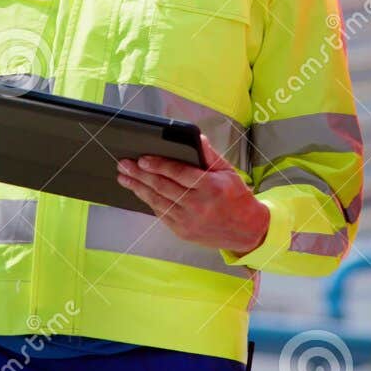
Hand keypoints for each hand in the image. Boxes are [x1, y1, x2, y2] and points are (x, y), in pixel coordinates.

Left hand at [117, 135, 269, 253]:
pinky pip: (162, 214)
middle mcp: (198, 205)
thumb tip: (197, 138)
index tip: (142, 158)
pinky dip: (149, 202)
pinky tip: (140, 192)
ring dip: (138, 188)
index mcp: (210, 187)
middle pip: (163, 187)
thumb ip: (210, 155)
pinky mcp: (183, 232)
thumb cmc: (237, 197)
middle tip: (124, 165)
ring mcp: (189, 221)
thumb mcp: (228, 172)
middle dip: (140, 174)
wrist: (247, 231)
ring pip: (158, 201)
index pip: (179, 173)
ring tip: (124, 178)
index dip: (158, 165)